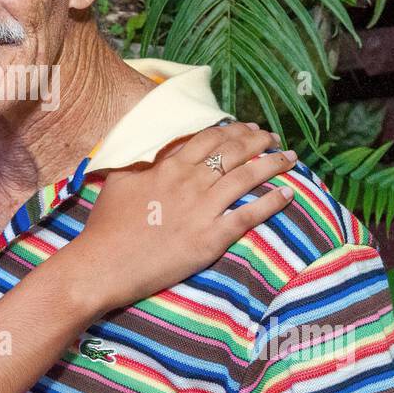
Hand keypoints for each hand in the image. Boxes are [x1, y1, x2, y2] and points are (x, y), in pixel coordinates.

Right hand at [75, 122, 296, 307]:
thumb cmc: (106, 226)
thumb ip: (141, 165)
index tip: (248, 127)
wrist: (103, 264)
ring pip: (247, 177)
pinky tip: (288, 194)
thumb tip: (150, 154)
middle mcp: (190, 183)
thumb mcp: (119, 182)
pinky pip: (249, 216)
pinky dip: (271, 203)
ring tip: (290, 158)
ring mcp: (202, 210)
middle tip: (274, 138)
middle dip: (259, 141)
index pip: (209, 139)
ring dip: (273, 164)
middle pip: (234, 152)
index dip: (233, 130)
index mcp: (169, 167)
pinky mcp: (210, 239)